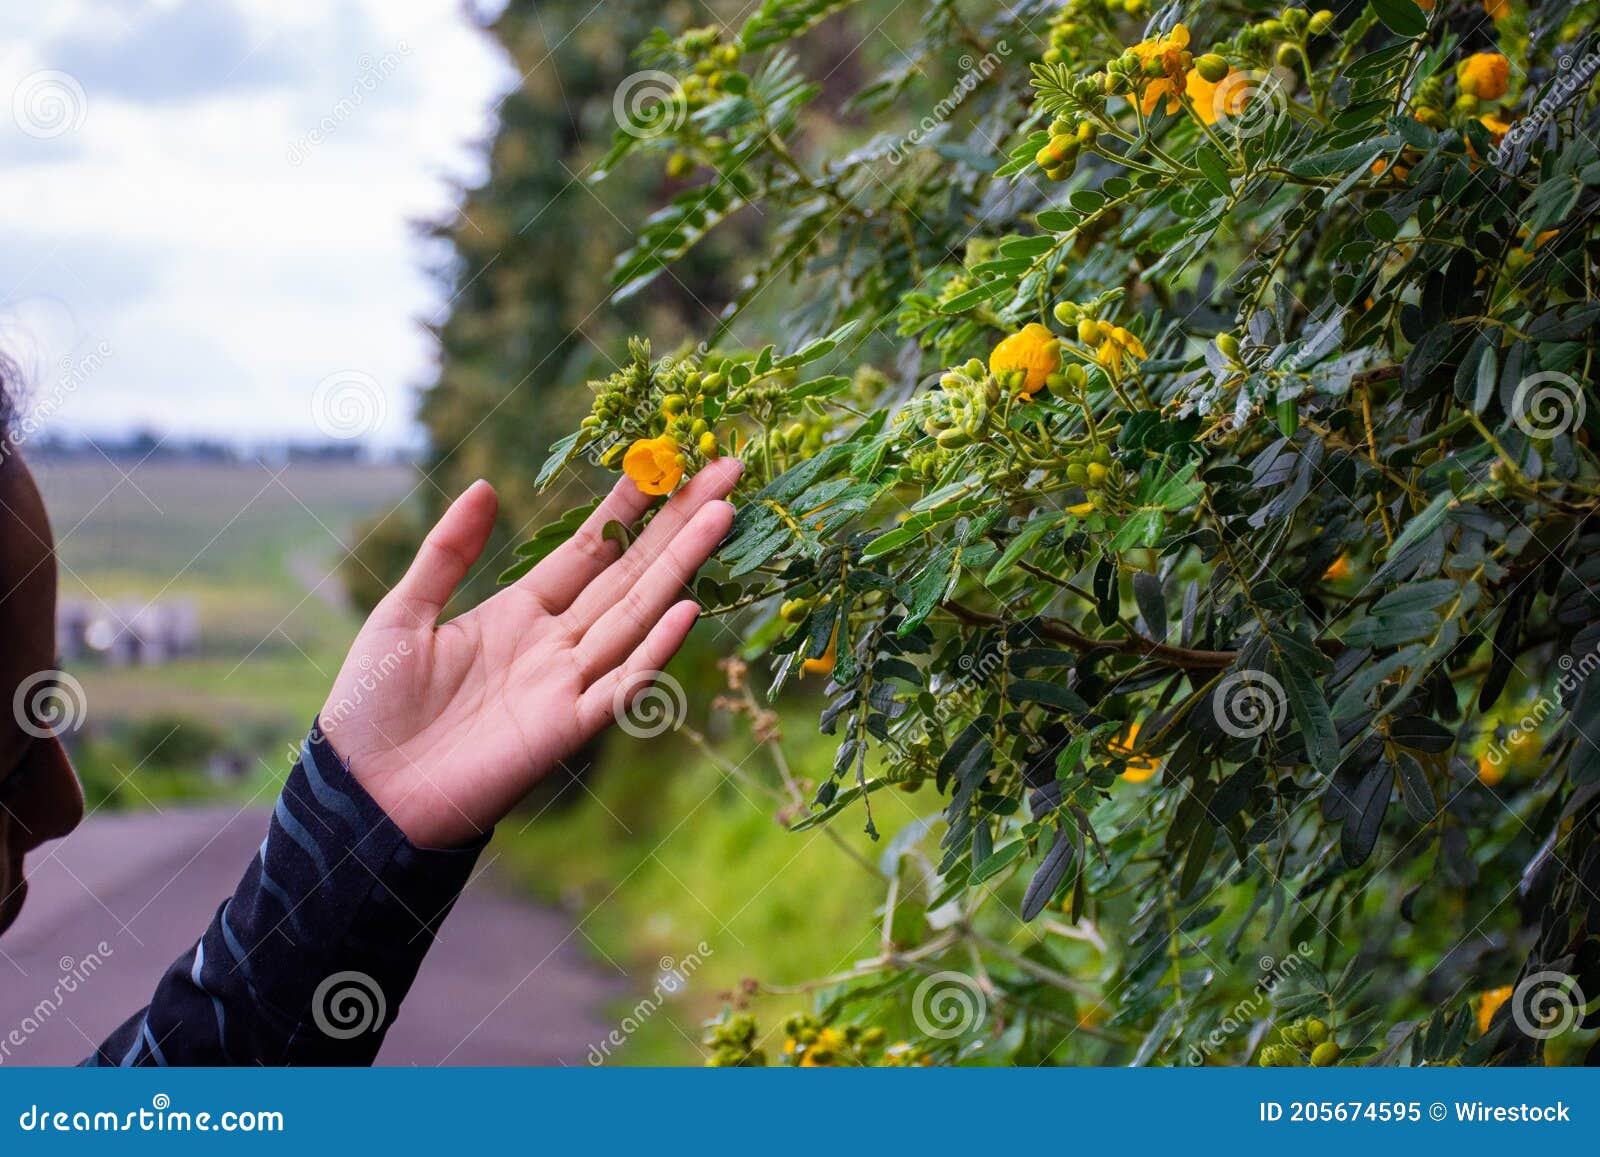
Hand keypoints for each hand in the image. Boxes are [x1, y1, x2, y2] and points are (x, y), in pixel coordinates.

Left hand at [317, 457, 742, 847]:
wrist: (364, 792)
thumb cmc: (374, 707)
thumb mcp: (404, 613)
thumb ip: (447, 553)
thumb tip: (483, 485)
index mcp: (519, 612)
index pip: (589, 548)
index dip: (628, 505)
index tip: (666, 460)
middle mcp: (555, 643)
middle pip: (630, 571)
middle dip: (678, 521)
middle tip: (727, 470)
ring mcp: (566, 684)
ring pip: (636, 613)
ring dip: (680, 565)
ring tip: (722, 515)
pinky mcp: (564, 729)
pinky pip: (620, 685)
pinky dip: (655, 650)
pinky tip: (688, 609)